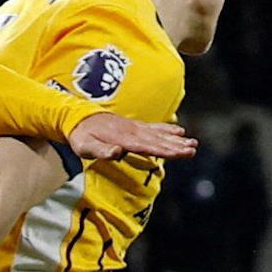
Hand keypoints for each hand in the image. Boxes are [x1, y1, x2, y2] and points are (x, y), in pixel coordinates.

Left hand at [70, 110, 196, 163]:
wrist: (77, 118)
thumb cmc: (81, 137)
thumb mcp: (86, 147)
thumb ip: (102, 151)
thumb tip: (118, 153)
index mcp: (124, 139)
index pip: (149, 147)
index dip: (166, 150)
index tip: (181, 153)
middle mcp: (133, 132)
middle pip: (158, 141)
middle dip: (177, 146)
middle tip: (193, 150)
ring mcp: (135, 128)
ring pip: (159, 134)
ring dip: (176, 139)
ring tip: (193, 143)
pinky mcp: (134, 126)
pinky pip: (154, 128)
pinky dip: (167, 130)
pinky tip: (179, 131)